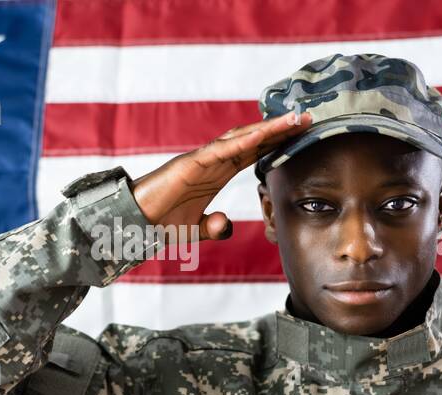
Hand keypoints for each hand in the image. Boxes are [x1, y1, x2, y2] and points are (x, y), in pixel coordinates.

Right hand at [129, 111, 311, 241]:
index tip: (301, 135)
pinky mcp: (188, 164)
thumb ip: (212, 227)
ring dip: (268, 128)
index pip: (253, 152)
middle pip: (252, 139)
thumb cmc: (159, 223)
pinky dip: (242, 141)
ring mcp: (201, 159)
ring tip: (294, 119)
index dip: (277, 143)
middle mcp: (211, 161)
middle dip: (280, 128)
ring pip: (240, 138)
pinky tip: (263, 135)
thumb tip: (225, 224)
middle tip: (308, 118)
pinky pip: (220, 150)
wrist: (133, 224)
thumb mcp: (194, 230)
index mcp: (216, 173)